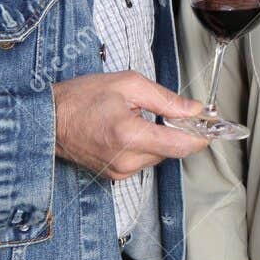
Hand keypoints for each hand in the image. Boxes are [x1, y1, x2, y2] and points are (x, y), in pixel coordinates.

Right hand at [52, 71, 210, 178]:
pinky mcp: (114, 175)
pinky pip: (143, 160)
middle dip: (178, 131)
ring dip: (160, 138)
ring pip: (159, 156)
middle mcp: (127, 160)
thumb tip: (194, 109)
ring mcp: (120, 171)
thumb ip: (166, 99)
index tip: (213, 126)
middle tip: (173, 111)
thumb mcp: (128, 84)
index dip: (201, 135)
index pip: (181, 145)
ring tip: (140, 117)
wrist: (46, 120)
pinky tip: (131, 129)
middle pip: (173, 151)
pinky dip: (146, 145)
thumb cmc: (80, 99)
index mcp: (131, 136)